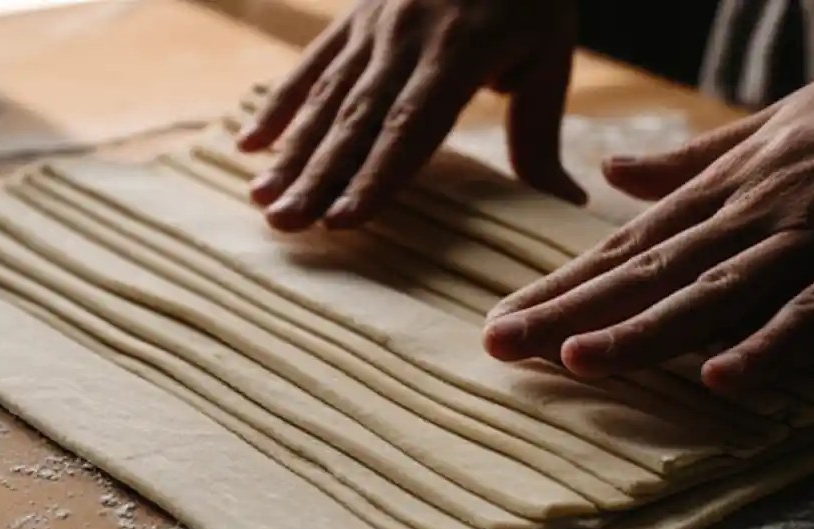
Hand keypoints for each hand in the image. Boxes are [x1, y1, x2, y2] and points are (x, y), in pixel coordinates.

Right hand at [236, 0, 584, 231]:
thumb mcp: (549, 56)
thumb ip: (541, 133)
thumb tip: (566, 206)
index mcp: (459, 54)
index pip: (410, 128)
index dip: (375, 176)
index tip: (344, 219)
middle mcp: (406, 41)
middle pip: (356, 120)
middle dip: (318, 176)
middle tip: (285, 224)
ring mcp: (372, 28)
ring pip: (325, 97)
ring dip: (291, 150)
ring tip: (261, 198)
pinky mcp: (352, 19)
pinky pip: (310, 65)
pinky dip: (278, 104)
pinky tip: (248, 144)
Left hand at [483, 24, 813, 393]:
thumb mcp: (773, 125)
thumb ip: (690, 161)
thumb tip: (611, 175)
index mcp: (729, 186)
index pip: (628, 245)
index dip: (563, 285)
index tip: (503, 320)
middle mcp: (756, 214)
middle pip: (650, 273)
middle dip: (571, 314)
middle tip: (500, 348)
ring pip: (715, 294)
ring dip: (645, 330)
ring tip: (576, 361)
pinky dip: (771, 346)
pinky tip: (720, 380)